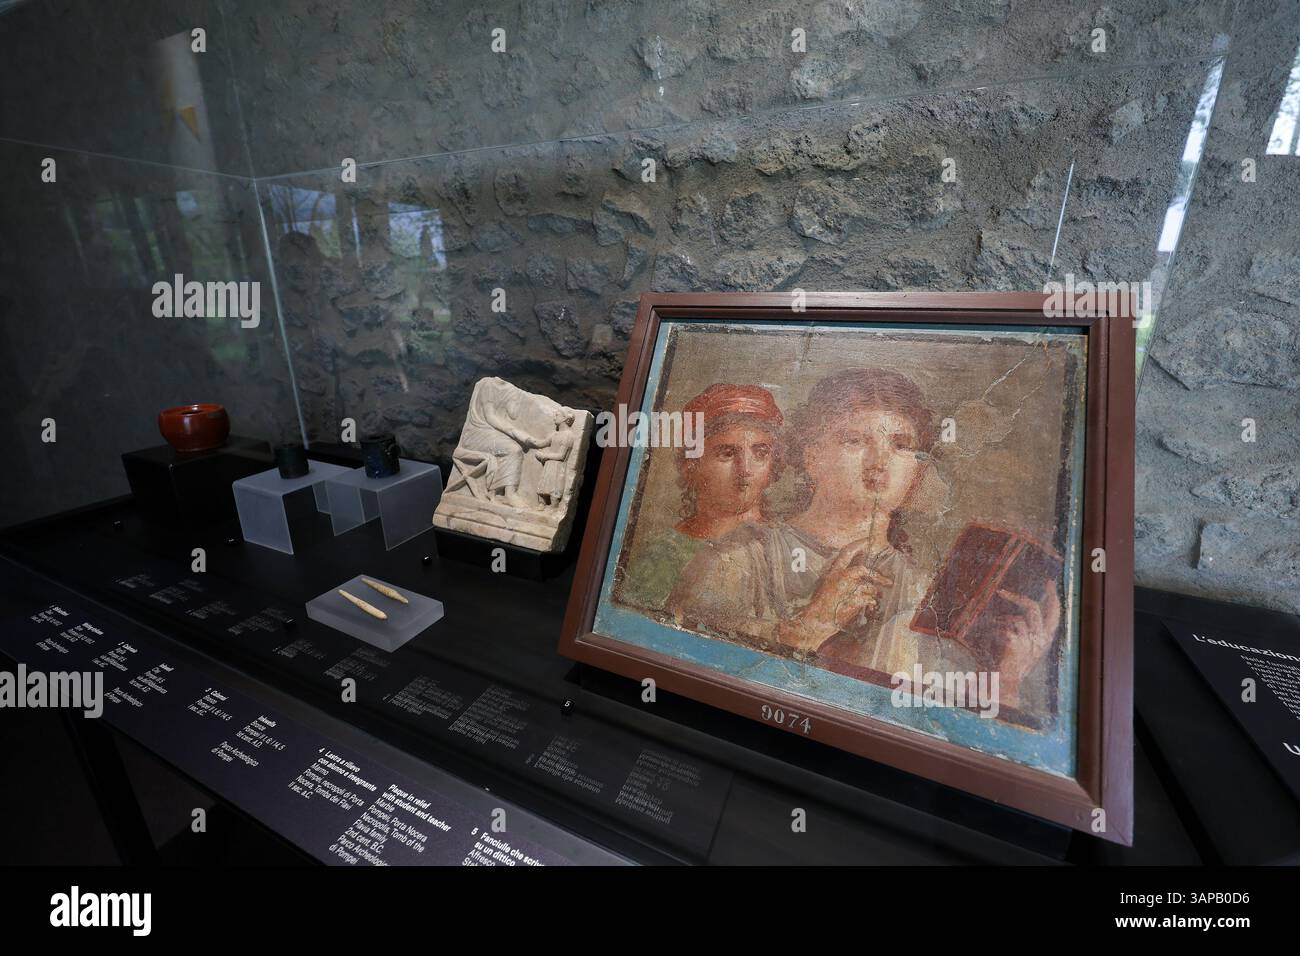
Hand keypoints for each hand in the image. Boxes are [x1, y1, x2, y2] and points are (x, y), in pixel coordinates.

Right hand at [779, 536, 892, 652]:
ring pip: (869, 587)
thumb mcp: (827, 585)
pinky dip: (871, 604)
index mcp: (833, 572)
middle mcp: (841, 578)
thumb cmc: (821, 604)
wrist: (817, 620)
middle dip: (877, 575)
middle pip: (863, 570)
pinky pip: (869, 600)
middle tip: (888, 581)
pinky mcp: (854, 601)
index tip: (868, 541)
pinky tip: (869, 607)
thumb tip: (860, 575)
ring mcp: (848, 589)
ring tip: (874, 599)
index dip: (859, 545)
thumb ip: (840, 577)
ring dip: (873, 594)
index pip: (847, 553)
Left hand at [993, 583, 1060, 706]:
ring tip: (993, 626)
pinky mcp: (1016, 644)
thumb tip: (1019, 616)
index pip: (1054, 615)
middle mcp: (1040, 640)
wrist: (1008, 683)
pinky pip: (1005, 629)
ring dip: (1001, 621)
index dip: (1053, 599)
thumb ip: (1029, 633)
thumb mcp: (1028, 649)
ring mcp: (1029, 642)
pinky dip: (997, 631)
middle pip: (1034, 609)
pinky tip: (993, 637)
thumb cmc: (1016, 666)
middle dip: (1020, 597)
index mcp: (1045, 640)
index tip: (1050, 585)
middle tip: (1003, 591)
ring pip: (1016, 618)